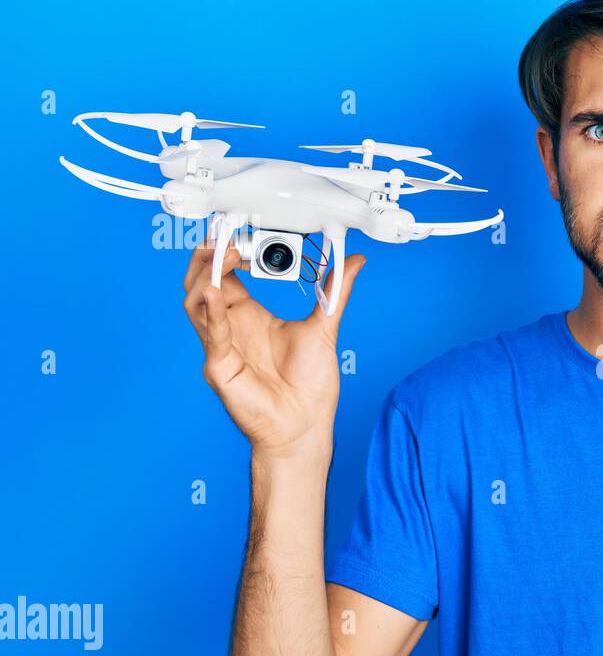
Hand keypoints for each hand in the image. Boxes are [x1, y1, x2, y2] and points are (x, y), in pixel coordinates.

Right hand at [181, 234, 366, 457]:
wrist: (305, 427)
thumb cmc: (309, 386)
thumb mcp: (324, 327)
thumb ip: (335, 291)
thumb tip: (355, 261)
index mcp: (249, 314)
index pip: (226, 273)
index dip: (230, 249)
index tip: (243, 228)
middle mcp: (230, 326)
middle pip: (202, 280)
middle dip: (211, 254)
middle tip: (228, 234)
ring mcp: (221, 345)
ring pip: (195, 302)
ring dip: (206, 276)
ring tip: (223, 255)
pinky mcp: (220, 367)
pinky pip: (211, 334)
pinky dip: (211, 313)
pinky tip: (216, 293)